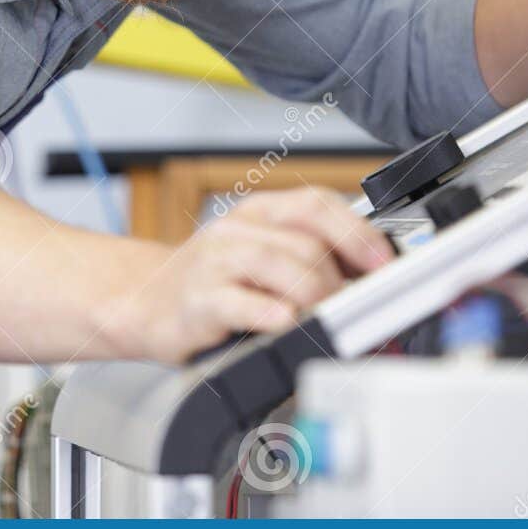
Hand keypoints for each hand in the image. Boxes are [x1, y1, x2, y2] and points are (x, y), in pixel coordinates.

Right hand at [106, 187, 393, 363]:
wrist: (141, 302)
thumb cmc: (209, 282)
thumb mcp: (257, 254)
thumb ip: (306, 254)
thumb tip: (371, 274)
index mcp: (257, 212)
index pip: (317, 205)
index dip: (358, 233)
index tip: (386, 263)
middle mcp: (236, 230)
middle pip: (308, 244)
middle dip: (341, 281)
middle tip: (356, 308)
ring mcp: (214, 262)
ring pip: (283, 268)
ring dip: (316, 297)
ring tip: (326, 320)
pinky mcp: (198, 300)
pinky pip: (245, 305)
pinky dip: (273, 315)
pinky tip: (286, 324)